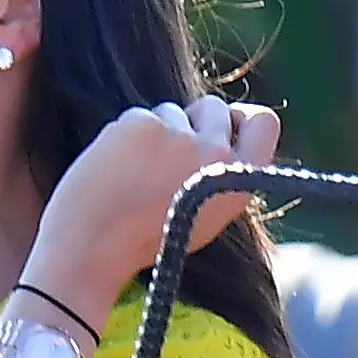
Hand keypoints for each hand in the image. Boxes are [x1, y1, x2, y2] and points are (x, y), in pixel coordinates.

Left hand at [21, 95, 282, 321]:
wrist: (92, 249)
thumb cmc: (145, 238)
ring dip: (154, 132)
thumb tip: (226, 122)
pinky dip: (125, 136)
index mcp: (238, 185)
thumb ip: (221, 172)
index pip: (265, 122)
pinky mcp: (144, 124)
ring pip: (172, 112)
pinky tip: (113, 168)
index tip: (222, 126)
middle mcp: (217, 157)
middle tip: (163, 155)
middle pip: (214, 108)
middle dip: (192, 121)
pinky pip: (139, 115)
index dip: (241, 119)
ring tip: (134, 175)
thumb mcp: (202, 213)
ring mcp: (180, 137)